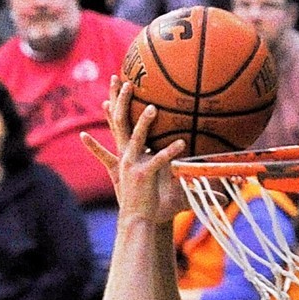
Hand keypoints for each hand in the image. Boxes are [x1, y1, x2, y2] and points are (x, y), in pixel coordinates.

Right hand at [81, 78, 187, 221]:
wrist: (136, 219)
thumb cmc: (142, 197)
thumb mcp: (141, 172)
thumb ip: (151, 154)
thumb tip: (168, 141)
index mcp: (123, 152)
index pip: (116, 121)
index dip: (115, 100)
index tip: (116, 80)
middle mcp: (124, 155)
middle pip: (120, 122)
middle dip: (122, 101)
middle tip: (128, 81)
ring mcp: (132, 165)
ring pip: (137, 138)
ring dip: (145, 122)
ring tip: (154, 108)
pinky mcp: (143, 176)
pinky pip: (159, 160)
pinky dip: (171, 151)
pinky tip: (183, 143)